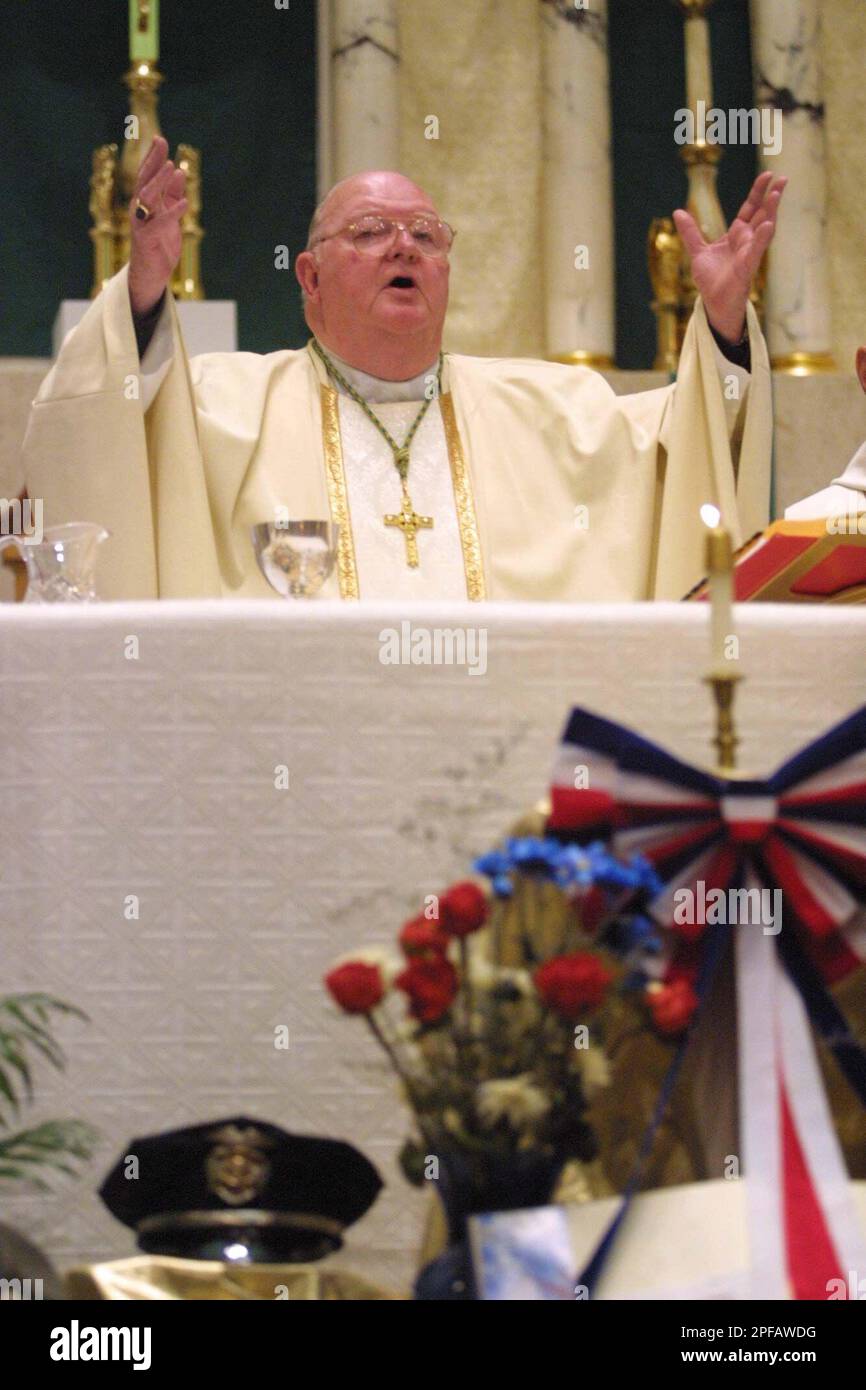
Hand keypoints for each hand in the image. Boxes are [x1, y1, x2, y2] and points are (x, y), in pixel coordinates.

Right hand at [128, 136, 187, 317]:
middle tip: (163, 144)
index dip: (153, 157)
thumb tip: (180, 172)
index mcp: (144, 202)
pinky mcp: (147, 239)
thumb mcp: (169, 215)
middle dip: (153, 162)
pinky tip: (184, 203)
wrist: (152, 273)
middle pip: (144, 181)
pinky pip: (160, 224)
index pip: (147, 175)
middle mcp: (139, 210)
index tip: (160, 139)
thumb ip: (172, 195)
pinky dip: (173, 212)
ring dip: (160, 182)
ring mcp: (141, 224)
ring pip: (148, 198)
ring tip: (172, 168)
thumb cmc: (159, 243)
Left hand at [673, 171, 786, 342]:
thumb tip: (678, 212)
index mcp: (737, 234)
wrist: (713, 302)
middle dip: (772, 196)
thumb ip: (690, 232)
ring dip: (770, 212)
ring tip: (777, 194)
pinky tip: (767, 225)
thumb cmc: (711, 279)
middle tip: (782, 178)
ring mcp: (749, 252)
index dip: (758, 192)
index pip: (750, 208)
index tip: (768, 176)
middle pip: (762, 213)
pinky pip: (756, 250)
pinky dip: (761, 237)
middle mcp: (747, 241)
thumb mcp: (698, 251)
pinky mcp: (747, 266)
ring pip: (764, 228)